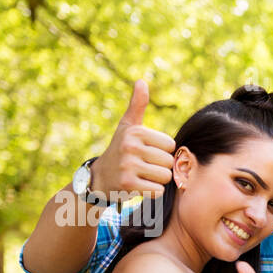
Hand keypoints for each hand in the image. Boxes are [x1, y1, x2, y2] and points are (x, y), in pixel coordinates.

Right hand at [90, 80, 176, 199]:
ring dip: (157, 180)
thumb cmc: (120, 148)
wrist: (101, 177)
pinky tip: (140, 186)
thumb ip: (138, 105)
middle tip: (144, 166)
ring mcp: (128, 166)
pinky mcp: (128, 185)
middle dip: (160, 166)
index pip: (170, 145)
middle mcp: (130, 147)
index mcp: (135, 131)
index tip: (147, 151)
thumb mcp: (128, 126)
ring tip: (142, 175)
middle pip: (169, 162)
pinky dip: (152, 191)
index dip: (162, 151)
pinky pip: (158, 190)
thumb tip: (141, 81)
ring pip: (165, 176)